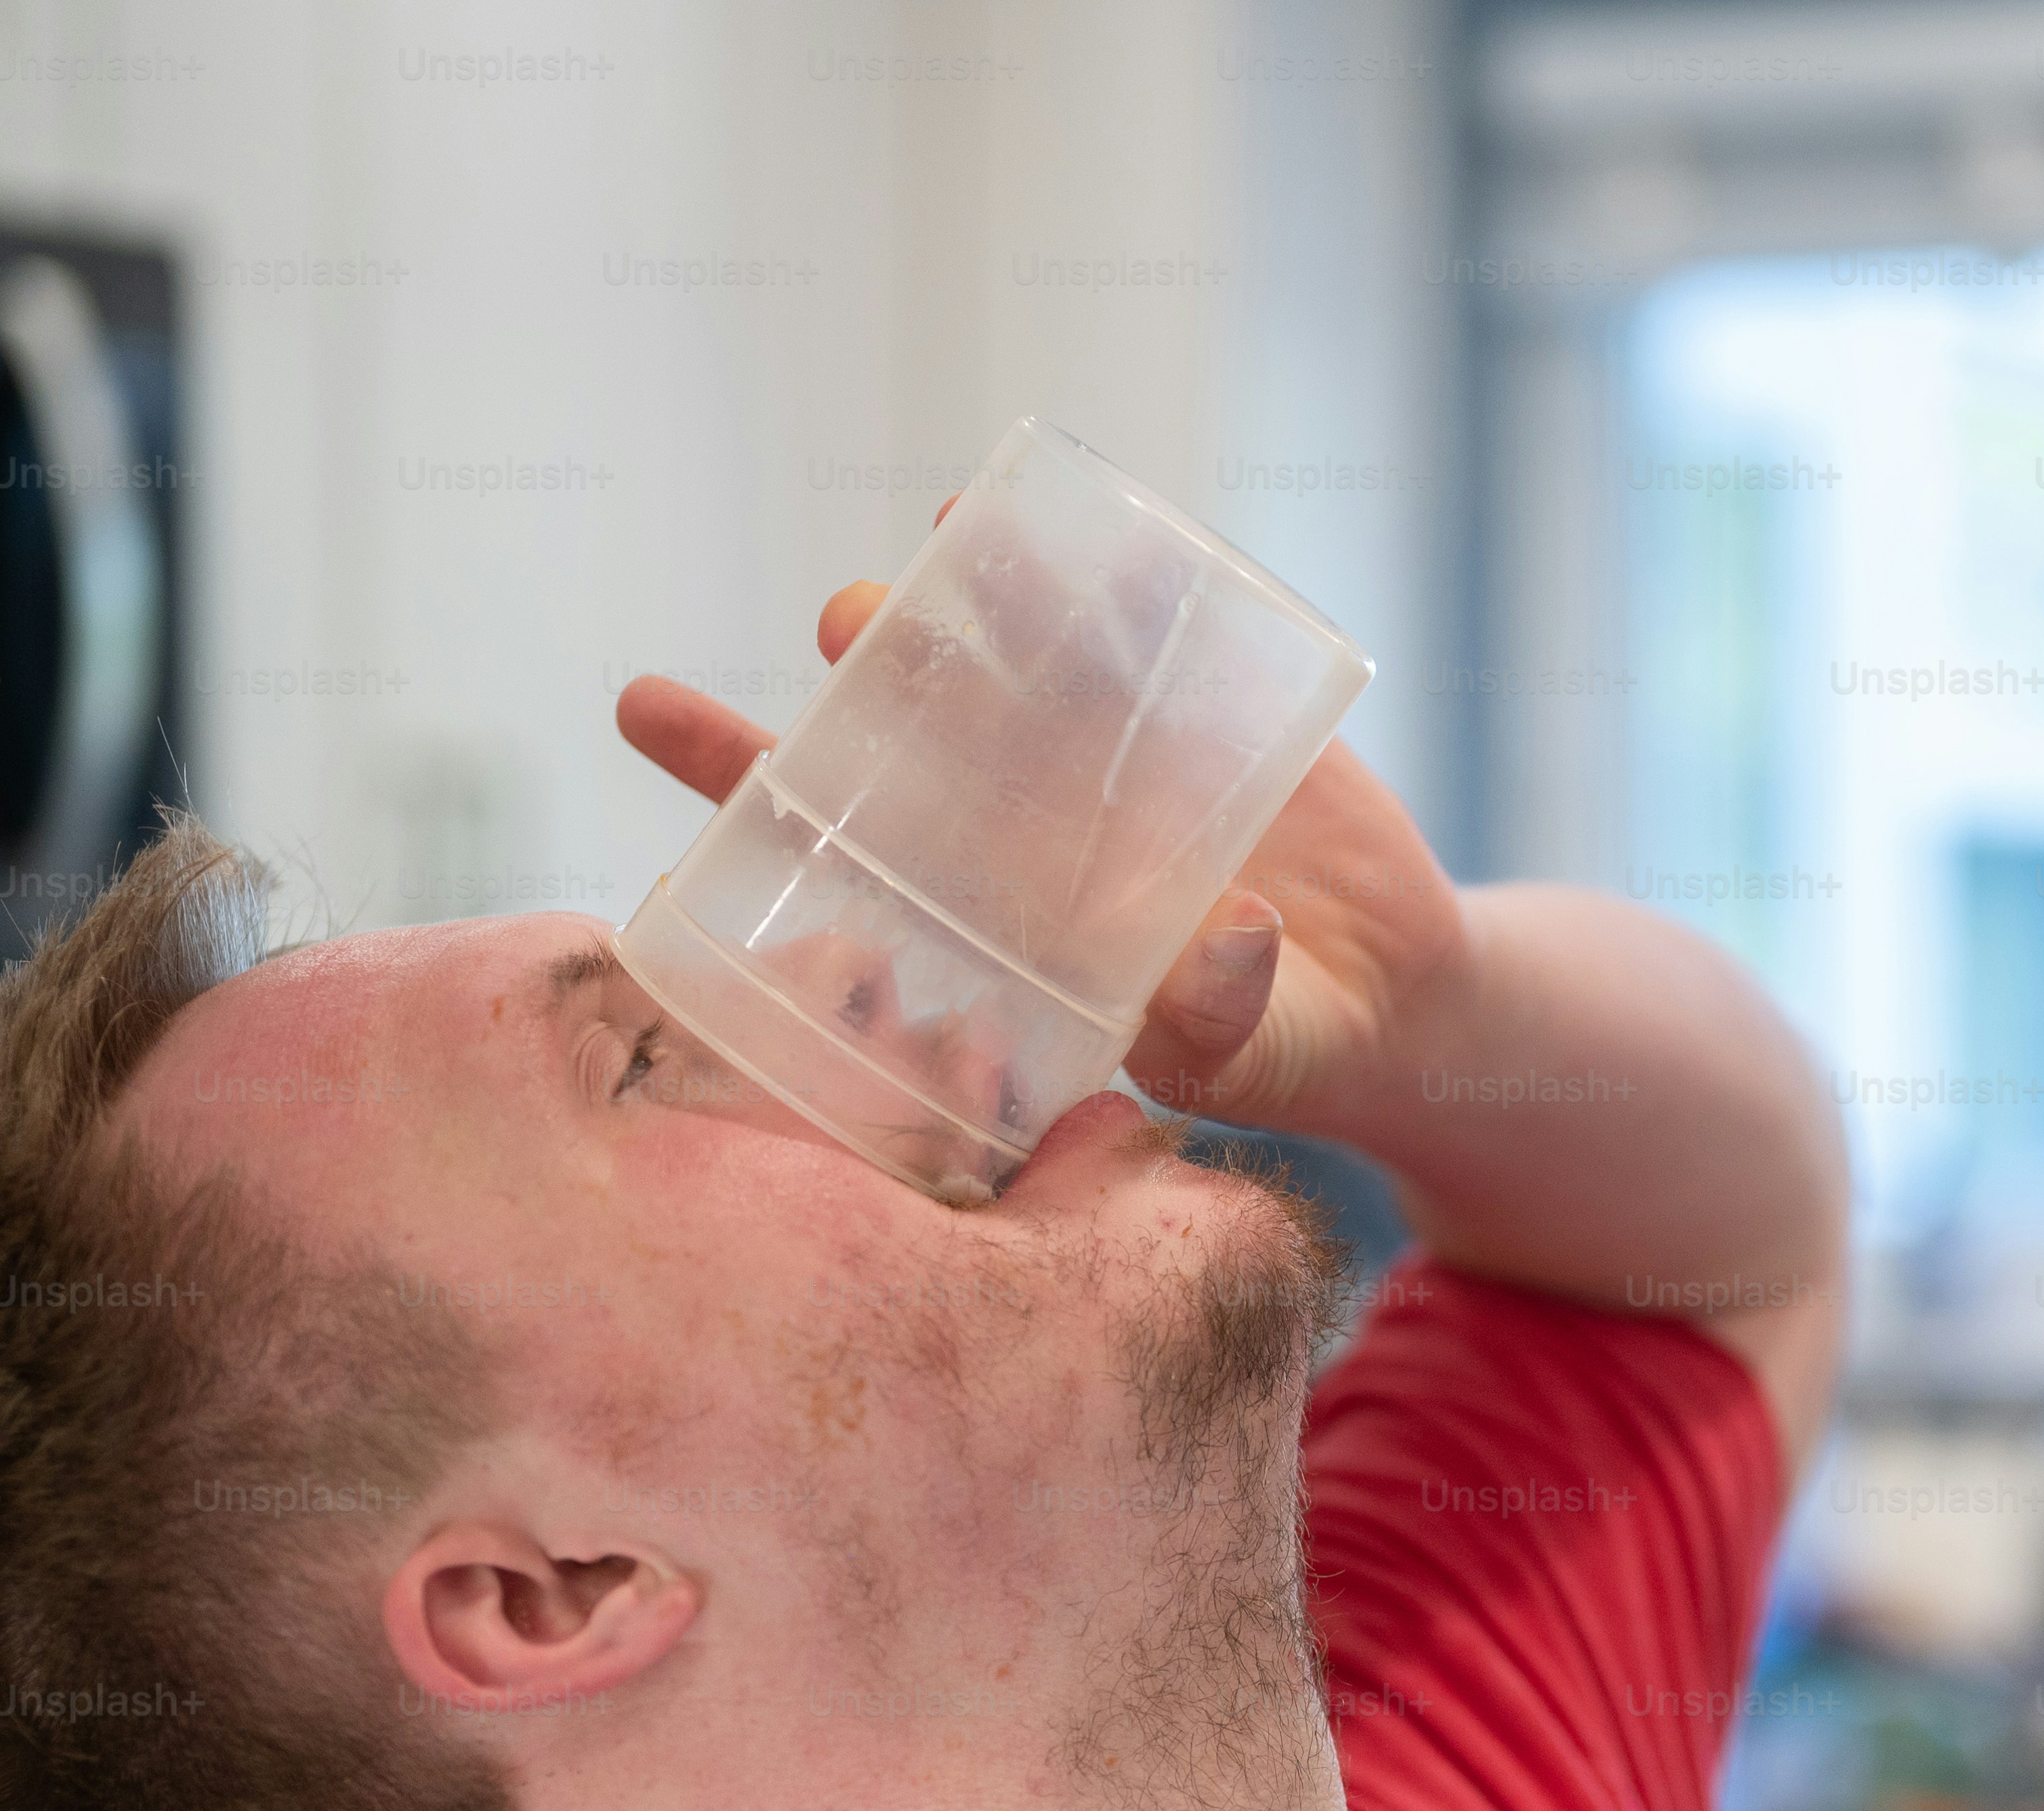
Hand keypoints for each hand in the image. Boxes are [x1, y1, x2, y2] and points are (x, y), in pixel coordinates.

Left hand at [614, 579, 1465, 1137]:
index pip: (826, 841)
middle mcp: (1022, 816)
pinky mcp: (1202, 700)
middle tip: (848, 625)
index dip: (731, 774)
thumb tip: (1225, 940)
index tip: (644, 705)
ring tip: (950, 535)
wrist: (1399, 991)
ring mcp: (1108, 748)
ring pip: (1011, 645)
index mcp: (986, 912)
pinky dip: (1111, 567)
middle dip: (862, 663)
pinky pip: (1141, 617)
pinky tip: (1073, 516)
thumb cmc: (1286, 1049)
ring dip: (971, 585)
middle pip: (907, 720)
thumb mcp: (1247, 1061)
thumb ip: (1219, 1025)